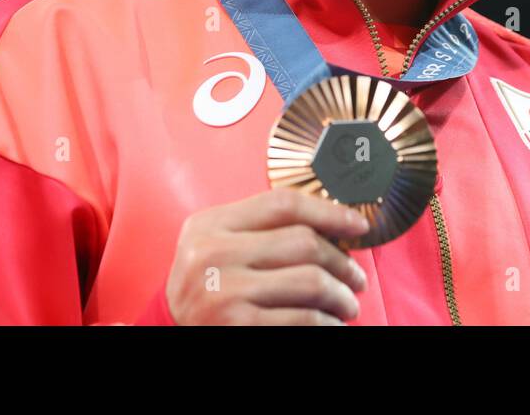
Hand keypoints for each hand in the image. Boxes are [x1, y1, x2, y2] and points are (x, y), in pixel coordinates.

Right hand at [163, 188, 370, 324]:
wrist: (170, 326)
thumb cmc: (207, 282)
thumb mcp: (218, 242)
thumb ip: (261, 227)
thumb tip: (333, 224)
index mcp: (210, 224)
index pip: (282, 204)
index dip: (329, 211)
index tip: (358, 225)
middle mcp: (212, 253)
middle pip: (303, 243)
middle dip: (342, 261)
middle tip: (356, 276)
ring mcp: (224, 292)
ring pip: (310, 282)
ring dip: (342, 295)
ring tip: (349, 303)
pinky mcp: (238, 326)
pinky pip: (303, 318)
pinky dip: (327, 322)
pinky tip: (331, 323)